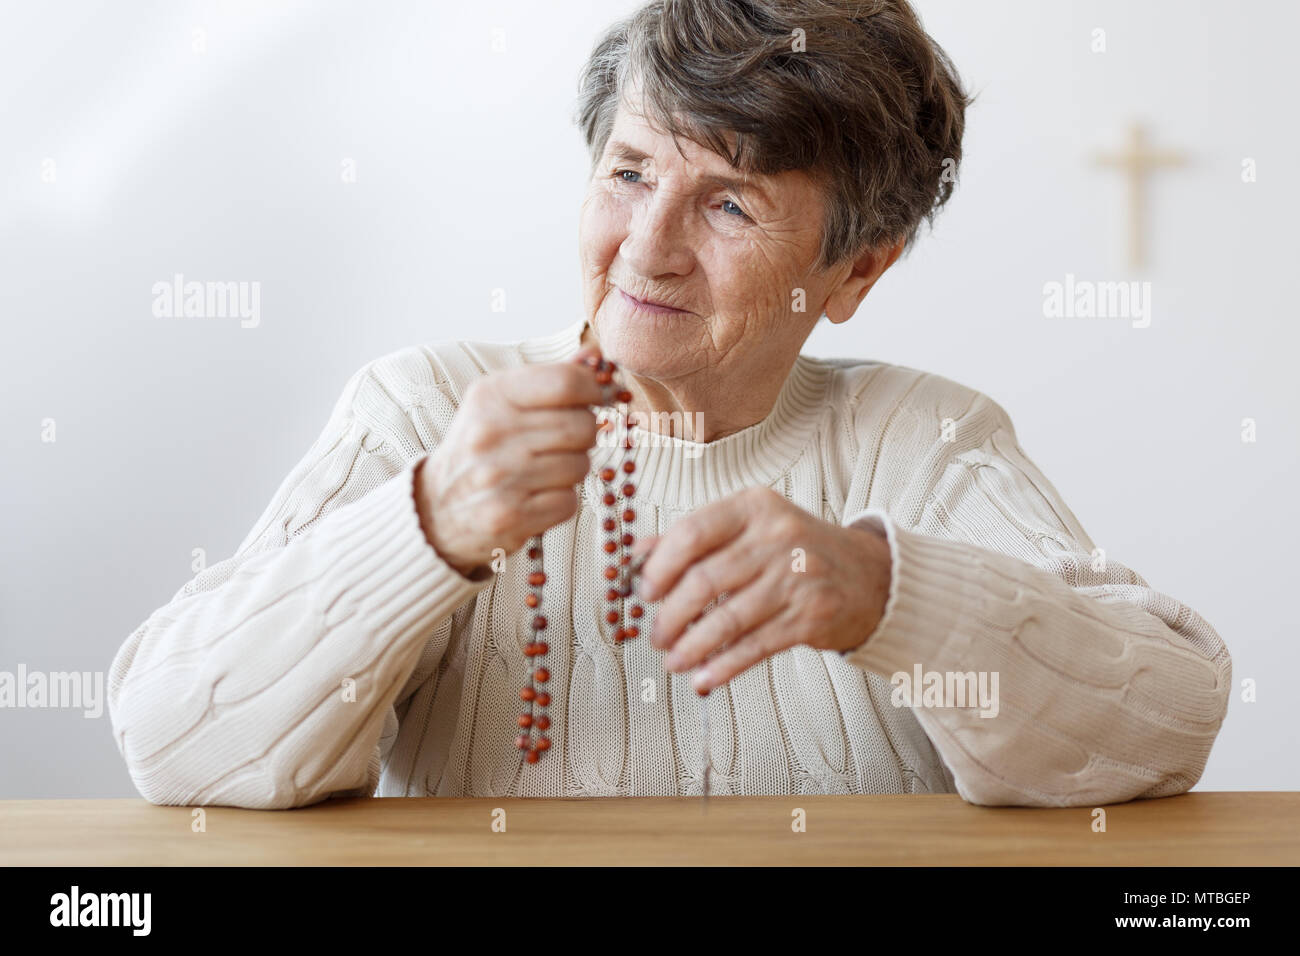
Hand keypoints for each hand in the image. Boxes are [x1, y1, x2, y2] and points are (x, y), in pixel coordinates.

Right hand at [415, 348, 605, 576]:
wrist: (436, 508)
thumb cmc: (480, 448)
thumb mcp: (500, 402)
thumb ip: (550, 379)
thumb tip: (596, 355)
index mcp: (491, 395)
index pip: (567, 382)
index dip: (593, 390)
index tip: (593, 399)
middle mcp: (491, 433)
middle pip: (582, 426)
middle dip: (584, 434)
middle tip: (565, 441)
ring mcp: (500, 477)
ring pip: (580, 465)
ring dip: (572, 469)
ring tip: (545, 470)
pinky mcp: (510, 516)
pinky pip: (568, 501)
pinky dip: (561, 500)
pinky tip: (536, 495)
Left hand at [634, 487, 891, 693]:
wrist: (866, 576)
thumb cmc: (794, 551)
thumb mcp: (748, 528)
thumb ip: (693, 538)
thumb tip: (634, 554)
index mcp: (754, 507)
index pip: (692, 532)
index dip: (659, 567)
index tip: (644, 592)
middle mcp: (777, 537)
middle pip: (704, 580)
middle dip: (670, 616)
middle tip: (656, 636)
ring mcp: (798, 576)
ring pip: (727, 618)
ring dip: (691, 646)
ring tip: (674, 660)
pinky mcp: (811, 616)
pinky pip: (755, 646)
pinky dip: (723, 666)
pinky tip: (704, 678)